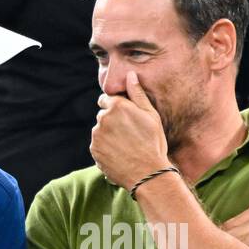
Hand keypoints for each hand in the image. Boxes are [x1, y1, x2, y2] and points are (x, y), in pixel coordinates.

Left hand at [91, 72, 170, 190]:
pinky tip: (120, 155)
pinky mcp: (94, 151)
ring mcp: (97, 136)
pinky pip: (98, 146)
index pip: (106, 99)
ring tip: (126, 147)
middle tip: (130, 135)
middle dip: (112, 122)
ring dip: (109, 136)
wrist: (148, 174)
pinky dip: (106, 149)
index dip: (116, 107)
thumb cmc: (154, 143)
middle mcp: (103, 118)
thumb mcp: (151, 115)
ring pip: (100, 131)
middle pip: (103, 115)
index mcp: (117, 106)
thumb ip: (137, 93)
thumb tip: (130, 74)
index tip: (126, 118)